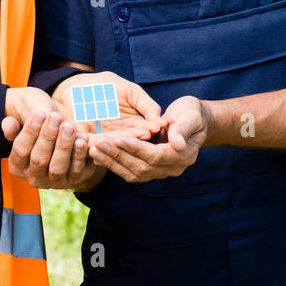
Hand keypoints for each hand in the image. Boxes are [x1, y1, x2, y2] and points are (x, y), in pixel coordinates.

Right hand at [1, 87, 94, 189]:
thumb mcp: (28, 123)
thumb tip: (8, 125)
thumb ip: (15, 124)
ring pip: (57, 167)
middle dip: (48, 136)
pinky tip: (82, 139)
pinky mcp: (72, 181)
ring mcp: (53, 182)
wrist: (65, 139)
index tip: (40, 113)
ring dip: (63, 146)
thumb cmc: (42, 128)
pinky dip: (79, 155)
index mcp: (17, 165)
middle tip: (56, 117)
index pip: (20, 150)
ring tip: (69, 126)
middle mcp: (33, 177)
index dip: (30, 131)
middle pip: (38, 159)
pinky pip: (76, 170)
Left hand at [52, 71, 162, 140]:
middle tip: (143, 135)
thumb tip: (161, 120)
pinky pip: (90, 146)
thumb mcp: (131, 92)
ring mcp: (104, 141)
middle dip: (137, 139)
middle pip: (131, 144)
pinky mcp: (85, 141)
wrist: (77, 85)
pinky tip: (99, 140)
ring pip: (113, 148)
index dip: (151, 130)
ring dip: (117, 144)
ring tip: (122, 138)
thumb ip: (146, 104)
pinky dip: (95, 144)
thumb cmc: (105, 86)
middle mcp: (121, 137)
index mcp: (135, 126)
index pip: (146, 132)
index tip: (156, 127)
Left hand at [89, 95, 208, 182]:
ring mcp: (160, 172)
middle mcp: (172, 168)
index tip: (118, 137)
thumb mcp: (191, 115)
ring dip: (112, 162)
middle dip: (118, 154)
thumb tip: (178, 144)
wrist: (192, 119)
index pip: (155, 155)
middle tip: (99, 143)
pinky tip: (98, 156)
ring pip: (132, 172)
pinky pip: (129, 171)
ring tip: (93, 150)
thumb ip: (183, 129)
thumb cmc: (191, 113)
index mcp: (183, 156)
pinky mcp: (150, 170)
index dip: (136, 148)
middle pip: (141, 166)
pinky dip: (113, 164)